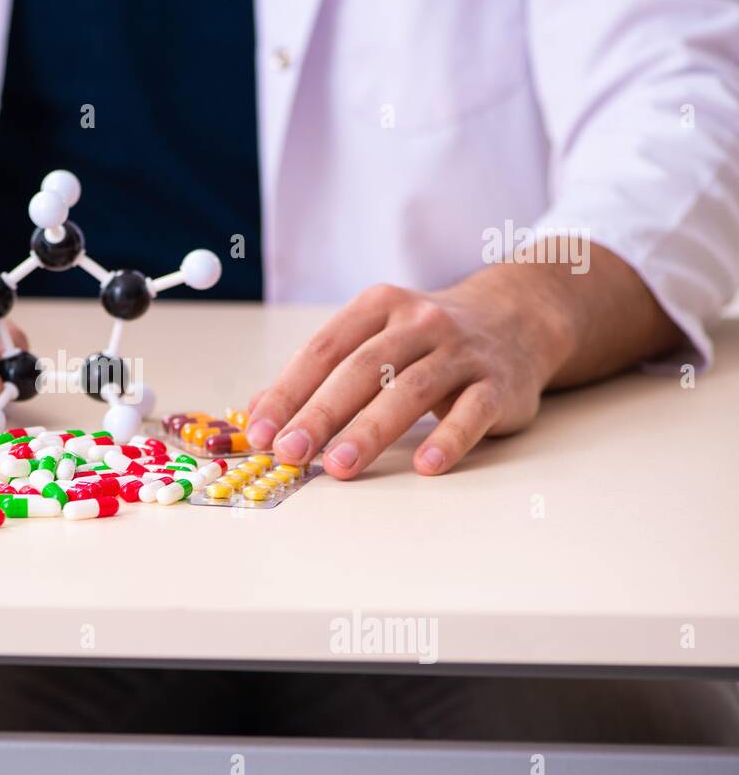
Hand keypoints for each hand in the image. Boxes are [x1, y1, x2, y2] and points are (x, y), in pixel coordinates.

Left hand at [246, 265, 577, 478]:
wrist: (517, 319)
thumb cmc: (427, 340)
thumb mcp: (373, 337)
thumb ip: (320, 372)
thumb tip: (256, 414)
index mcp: (378, 307)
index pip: (323, 350)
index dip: (288, 391)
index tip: (261, 432)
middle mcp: (420, 323)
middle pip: (362, 370)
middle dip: (320, 414)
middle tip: (290, 453)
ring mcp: (462, 352)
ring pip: (410, 390)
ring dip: (370, 431)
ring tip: (338, 467)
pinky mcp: (499, 384)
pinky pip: (472, 412)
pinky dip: (449, 438)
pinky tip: (426, 465)